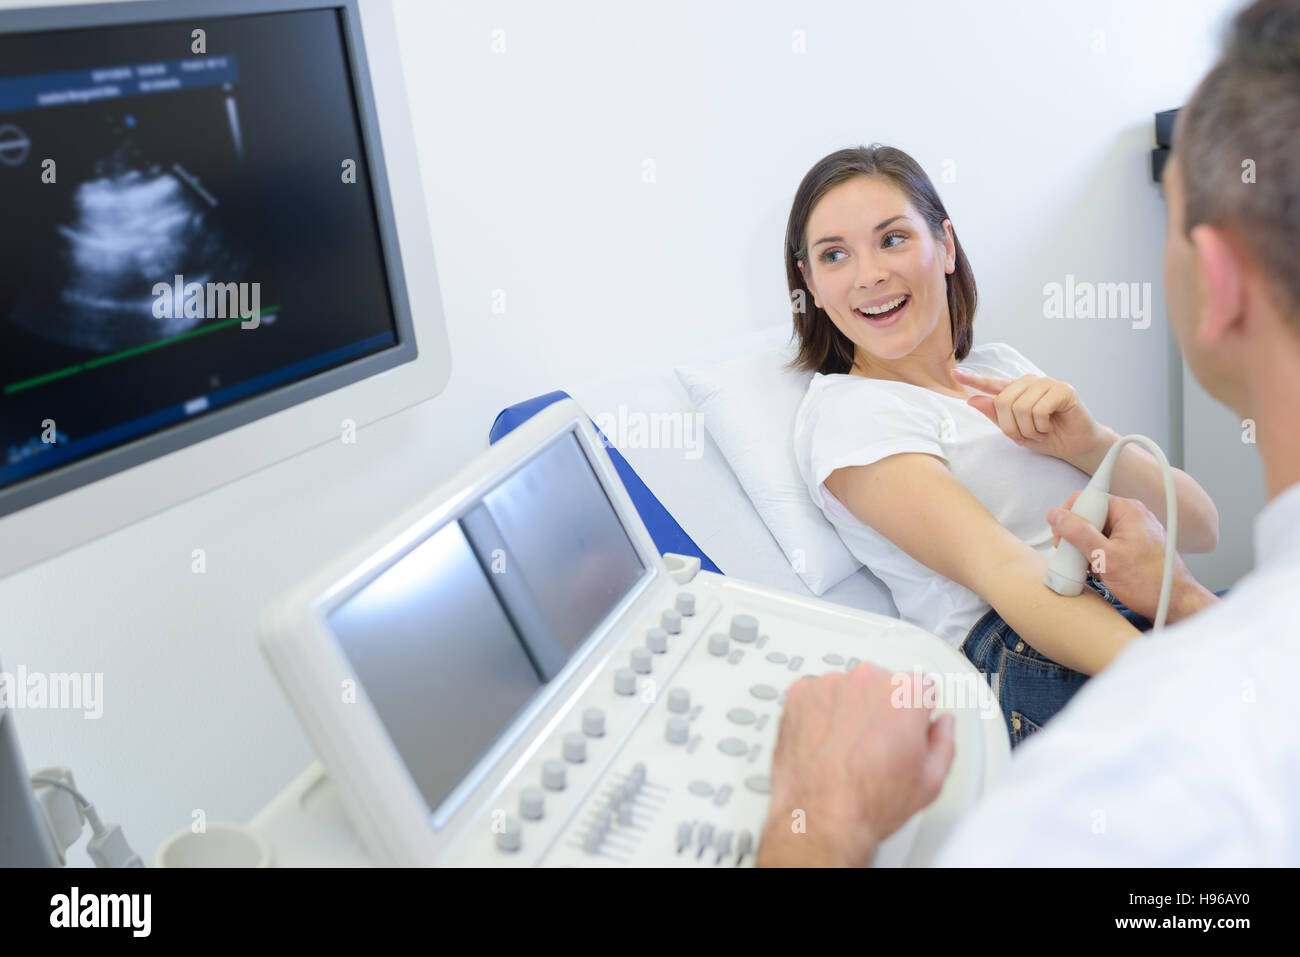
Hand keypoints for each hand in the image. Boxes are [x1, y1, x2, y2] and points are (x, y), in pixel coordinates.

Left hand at [756, 663, 954, 866]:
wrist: (820, 818)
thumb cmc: (869, 803)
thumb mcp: (930, 781)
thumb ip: (943, 742)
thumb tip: (941, 724)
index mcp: (904, 692)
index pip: (920, 687)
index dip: (917, 713)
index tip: (908, 728)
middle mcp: (866, 679)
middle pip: (882, 684)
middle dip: (882, 708)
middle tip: (875, 746)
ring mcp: (828, 685)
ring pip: (847, 689)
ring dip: (848, 709)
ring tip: (845, 749)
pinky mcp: (798, 695)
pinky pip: (815, 696)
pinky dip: (818, 713)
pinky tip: (824, 742)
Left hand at [951, 368, 1104, 464]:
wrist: (1075, 445)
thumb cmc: (1047, 437)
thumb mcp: (1016, 430)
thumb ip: (995, 414)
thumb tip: (972, 400)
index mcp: (1017, 390)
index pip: (992, 383)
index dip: (973, 379)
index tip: (954, 374)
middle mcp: (1030, 382)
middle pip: (1003, 401)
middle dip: (1010, 427)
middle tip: (1023, 437)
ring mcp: (1047, 383)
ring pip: (1021, 407)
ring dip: (1028, 429)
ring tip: (1039, 432)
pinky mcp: (1063, 389)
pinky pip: (1039, 409)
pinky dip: (1041, 425)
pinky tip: (1049, 427)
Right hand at [1048, 491, 1193, 620]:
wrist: (1174, 604)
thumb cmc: (1151, 583)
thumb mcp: (1106, 558)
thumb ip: (1078, 533)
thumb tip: (1056, 515)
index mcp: (1128, 510)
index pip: (1087, 498)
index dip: (1070, 517)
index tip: (1064, 537)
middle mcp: (1131, 516)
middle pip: (1089, 516)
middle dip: (1077, 537)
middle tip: (1076, 556)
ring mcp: (1132, 532)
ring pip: (1095, 533)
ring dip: (1086, 550)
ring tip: (1091, 568)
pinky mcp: (1132, 547)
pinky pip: (1105, 544)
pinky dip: (1097, 557)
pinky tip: (1099, 572)